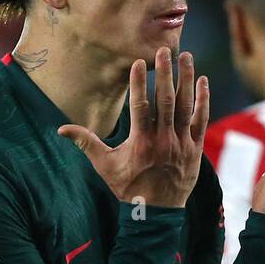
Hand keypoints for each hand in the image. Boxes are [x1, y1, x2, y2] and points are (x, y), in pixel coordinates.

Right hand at [59, 48, 208, 208]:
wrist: (156, 213)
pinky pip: (201, 120)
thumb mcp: (105, 165)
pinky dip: (203, 100)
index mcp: (141, 143)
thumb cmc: (128, 187)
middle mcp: (164, 141)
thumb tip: (61, 129)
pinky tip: (202, 80)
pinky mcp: (195, 148)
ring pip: (186, 106)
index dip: (139, 84)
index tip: (138, 63)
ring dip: (186, 80)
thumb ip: (86, 143)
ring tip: (185, 56)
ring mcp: (182, 144)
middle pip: (166, 101)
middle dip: (165, 74)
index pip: (140, 107)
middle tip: (163, 50)